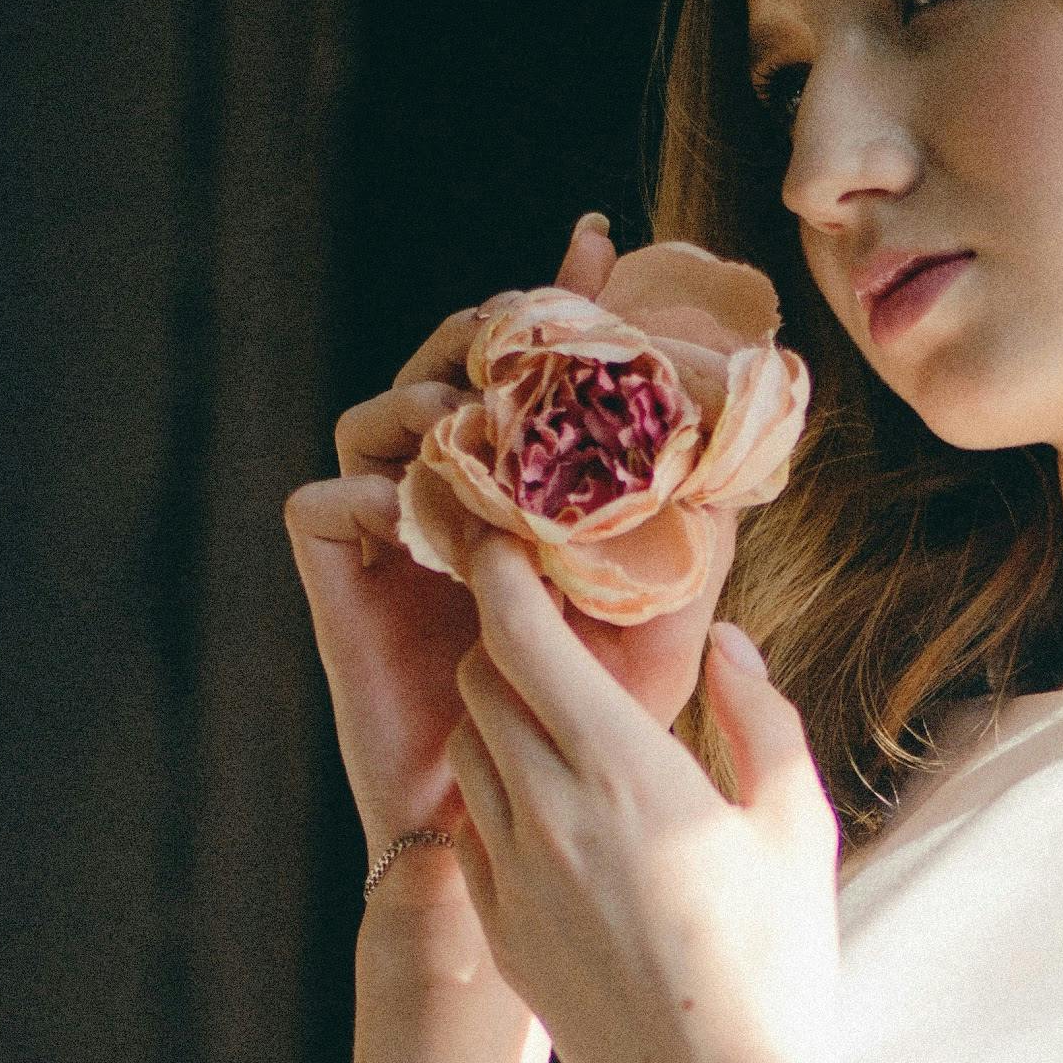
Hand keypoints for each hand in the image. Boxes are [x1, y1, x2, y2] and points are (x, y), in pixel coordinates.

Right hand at [281, 213, 739, 919]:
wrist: (509, 824)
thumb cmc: (585, 728)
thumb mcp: (661, 621)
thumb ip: (690, 541)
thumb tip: (740, 461)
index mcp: (520, 491)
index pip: (534, 370)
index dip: (561, 293)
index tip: (602, 238)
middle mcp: (450, 498)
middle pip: (442, 368)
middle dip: (482, 332)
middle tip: (526, 327)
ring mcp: (389, 538)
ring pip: (374, 419)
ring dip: (425, 402)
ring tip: (476, 418)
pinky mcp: (337, 585)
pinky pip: (322, 503)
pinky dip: (369, 491)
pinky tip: (429, 511)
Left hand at [442, 527, 846, 1062]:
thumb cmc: (778, 959)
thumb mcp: (795, 822)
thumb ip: (760, 714)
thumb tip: (725, 643)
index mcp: (624, 769)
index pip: (525, 638)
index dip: (501, 577)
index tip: (504, 545)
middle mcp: (549, 811)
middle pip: (479, 683)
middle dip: (504, 644)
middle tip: (545, 634)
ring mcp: (513, 876)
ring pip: (465, 752)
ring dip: (496, 719)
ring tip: (554, 725)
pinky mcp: (500, 932)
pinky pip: (469, 831)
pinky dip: (494, 798)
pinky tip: (550, 814)